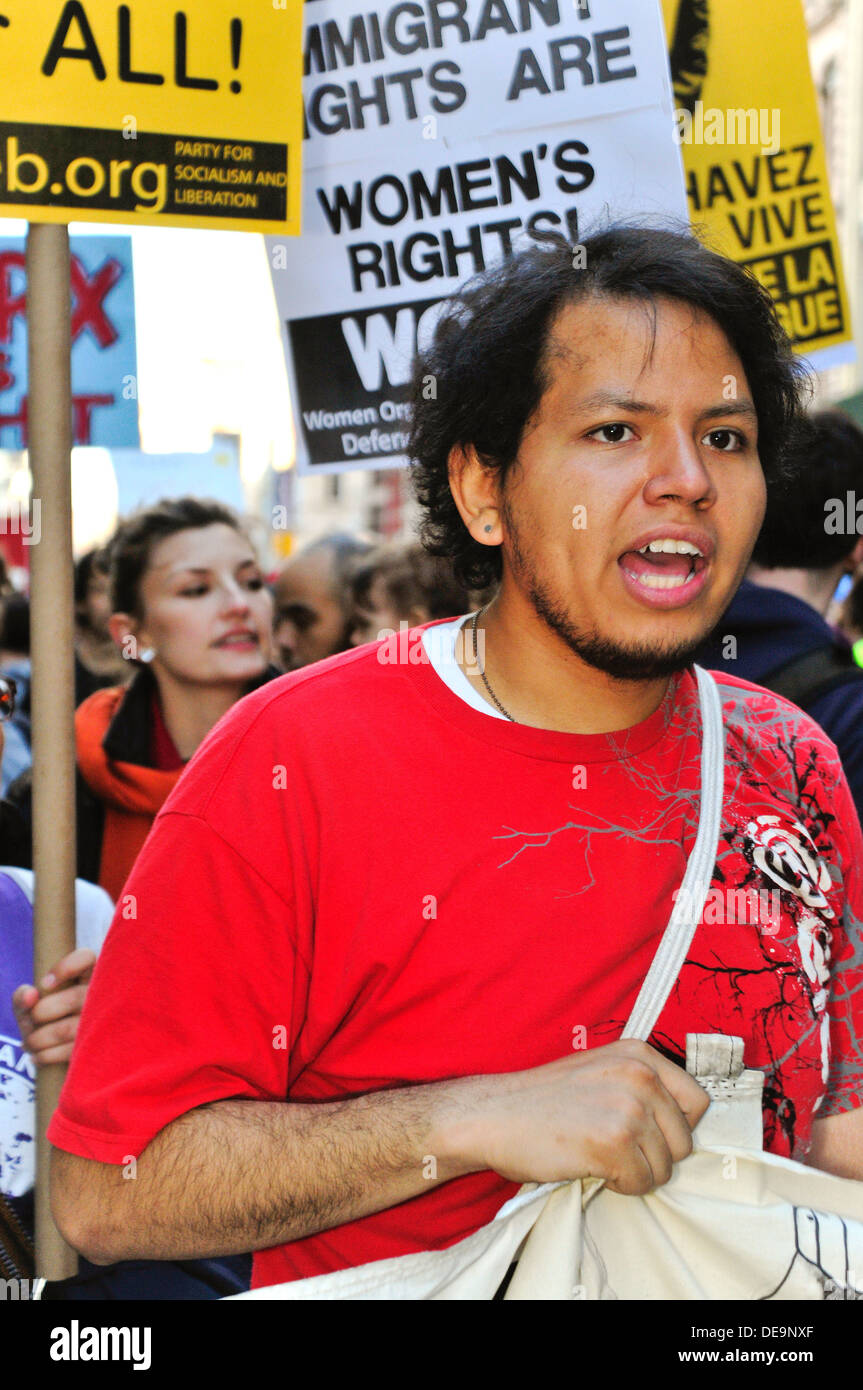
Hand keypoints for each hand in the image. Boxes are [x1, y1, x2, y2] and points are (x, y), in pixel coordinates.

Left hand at [12, 948, 96, 1065]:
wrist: (61, 1055)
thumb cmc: (47, 1023)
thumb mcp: (31, 1008)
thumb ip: (22, 997)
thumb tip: (30, 994)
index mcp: (91, 975)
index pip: (86, 959)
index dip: (66, 968)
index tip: (45, 984)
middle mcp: (104, 996)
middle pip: (74, 998)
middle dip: (42, 1012)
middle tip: (33, 1020)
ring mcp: (105, 1022)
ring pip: (68, 1028)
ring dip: (40, 1038)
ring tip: (30, 1043)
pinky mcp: (100, 1046)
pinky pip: (70, 1051)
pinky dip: (47, 1055)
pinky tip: (38, 1056)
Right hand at [451, 1040, 709, 1195]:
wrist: (494, 1115)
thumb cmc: (544, 1101)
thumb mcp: (601, 1072)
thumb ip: (640, 1085)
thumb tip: (684, 1124)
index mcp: (639, 1055)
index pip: (697, 1102)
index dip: (675, 1127)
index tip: (647, 1135)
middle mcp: (640, 1076)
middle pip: (685, 1140)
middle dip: (656, 1155)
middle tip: (617, 1151)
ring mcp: (628, 1109)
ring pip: (665, 1166)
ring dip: (637, 1173)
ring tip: (601, 1158)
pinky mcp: (613, 1143)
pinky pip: (642, 1183)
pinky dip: (620, 1186)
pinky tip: (592, 1167)